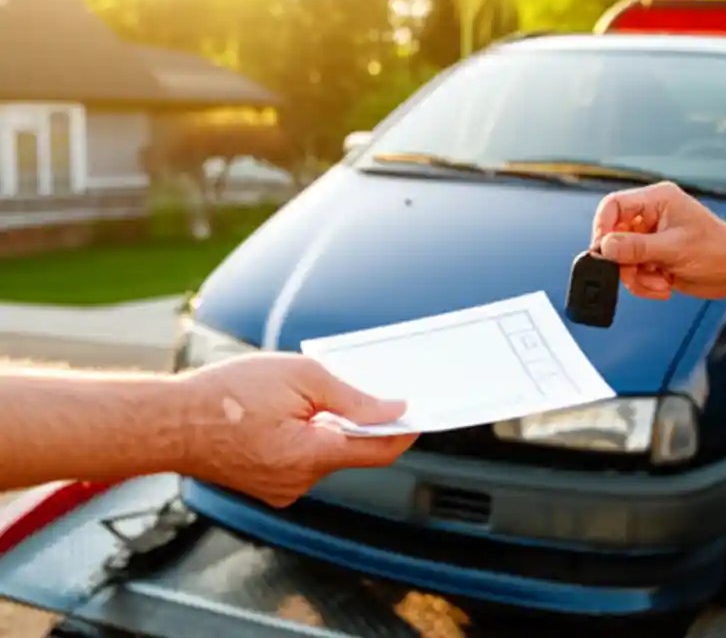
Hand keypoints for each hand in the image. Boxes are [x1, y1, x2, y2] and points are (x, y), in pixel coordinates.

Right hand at [177, 353, 416, 507]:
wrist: (164, 423)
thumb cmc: (224, 395)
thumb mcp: (298, 377)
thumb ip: (352, 396)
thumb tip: (394, 408)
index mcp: (311, 455)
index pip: (379, 450)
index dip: (404, 430)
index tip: (420, 411)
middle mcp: (299, 481)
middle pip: (351, 450)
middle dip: (358, 419)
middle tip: (358, 385)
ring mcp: (280, 489)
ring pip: (324, 455)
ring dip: (326, 427)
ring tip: (301, 396)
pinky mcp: (265, 487)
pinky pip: (300, 461)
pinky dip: (303, 438)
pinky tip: (283, 415)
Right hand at [591, 181, 725, 299]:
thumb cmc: (718, 250)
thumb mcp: (674, 249)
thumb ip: (637, 247)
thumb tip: (605, 246)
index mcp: (657, 200)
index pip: (613, 205)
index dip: (603, 227)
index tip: (603, 250)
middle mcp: (651, 216)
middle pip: (614, 236)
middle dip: (624, 261)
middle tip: (638, 272)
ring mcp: (651, 239)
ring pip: (621, 258)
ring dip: (636, 276)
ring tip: (659, 282)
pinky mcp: (654, 258)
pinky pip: (633, 272)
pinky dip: (644, 283)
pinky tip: (663, 285)